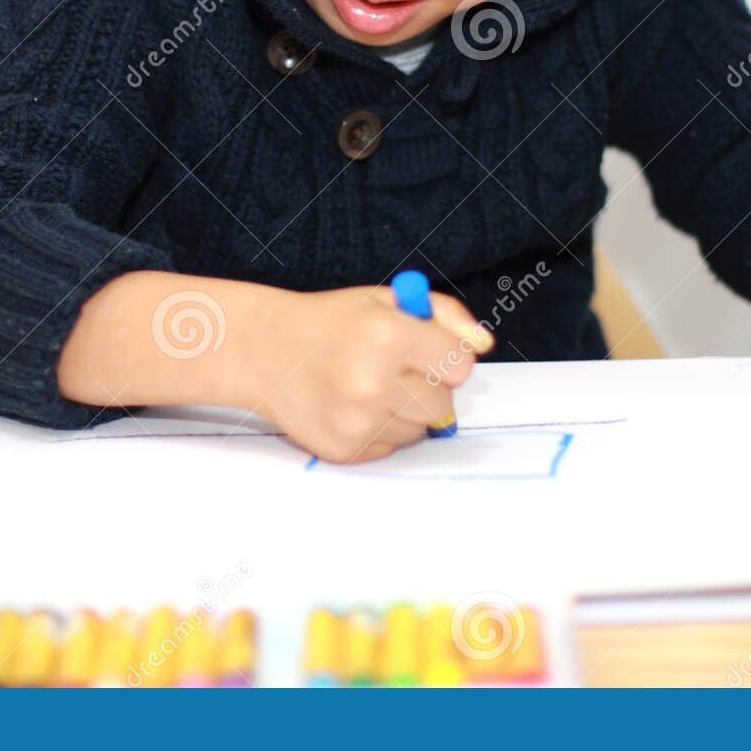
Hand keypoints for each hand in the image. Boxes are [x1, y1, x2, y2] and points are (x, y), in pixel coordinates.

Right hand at [247, 285, 494, 463]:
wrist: (266, 351)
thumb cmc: (333, 323)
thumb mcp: (387, 301)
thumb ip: (444, 316)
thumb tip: (484, 346)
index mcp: (387, 336)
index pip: (458, 365)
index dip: (443, 355)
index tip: (423, 349)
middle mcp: (372, 382)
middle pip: (443, 403)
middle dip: (427, 385)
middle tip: (393, 368)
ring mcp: (358, 421)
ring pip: (419, 429)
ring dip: (405, 410)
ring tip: (368, 386)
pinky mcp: (345, 449)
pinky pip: (392, 447)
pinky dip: (382, 429)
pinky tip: (353, 406)